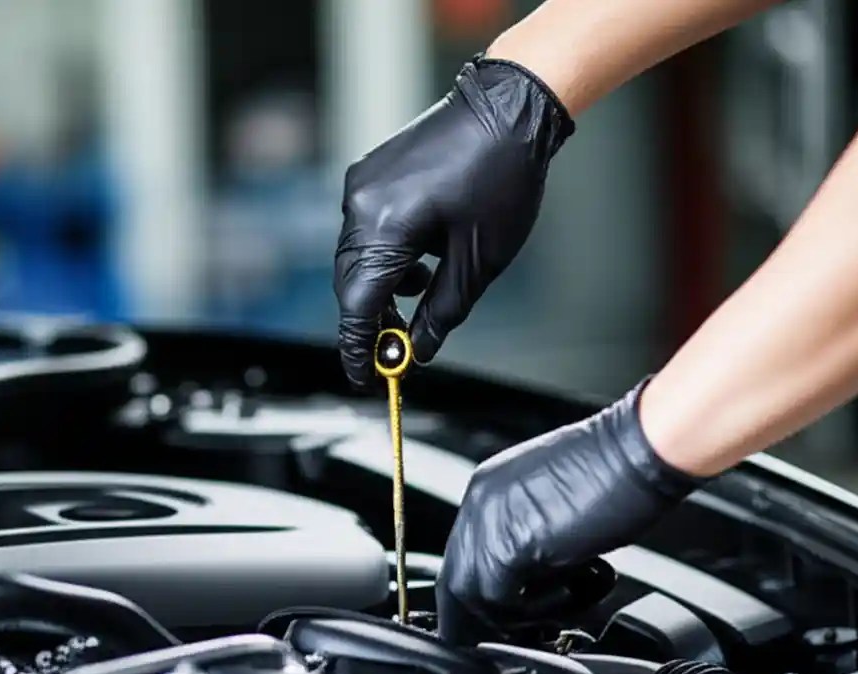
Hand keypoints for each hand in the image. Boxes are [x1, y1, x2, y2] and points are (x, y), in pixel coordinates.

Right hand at [333, 55, 573, 389]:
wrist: (508, 109)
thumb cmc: (501, 178)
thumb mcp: (478, 261)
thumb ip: (442, 312)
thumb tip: (421, 349)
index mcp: (383, 226)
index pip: (358, 305)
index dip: (359, 348)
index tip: (365, 379)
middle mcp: (360, 204)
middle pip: (350, 283)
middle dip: (371, 321)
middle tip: (396, 352)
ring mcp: (361, 185)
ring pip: (356, 258)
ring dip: (380, 288)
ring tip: (418, 301)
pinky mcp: (370, 174)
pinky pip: (365, 229)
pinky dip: (384, 257)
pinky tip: (418, 264)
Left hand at [435, 379, 705, 643]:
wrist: (641, 448)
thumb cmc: (620, 468)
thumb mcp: (559, 502)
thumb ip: (536, 535)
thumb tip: (537, 576)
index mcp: (490, 488)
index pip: (466, 556)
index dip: (494, 592)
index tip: (525, 610)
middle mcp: (480, 501)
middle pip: (458, 580)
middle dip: (499, 612)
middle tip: (544, 623)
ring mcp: (489, 522)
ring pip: (473, 597)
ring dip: (524, 613)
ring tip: (573, 597)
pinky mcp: (507, 545)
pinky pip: (500, 601)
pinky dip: (541, 608)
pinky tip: (581, 587)